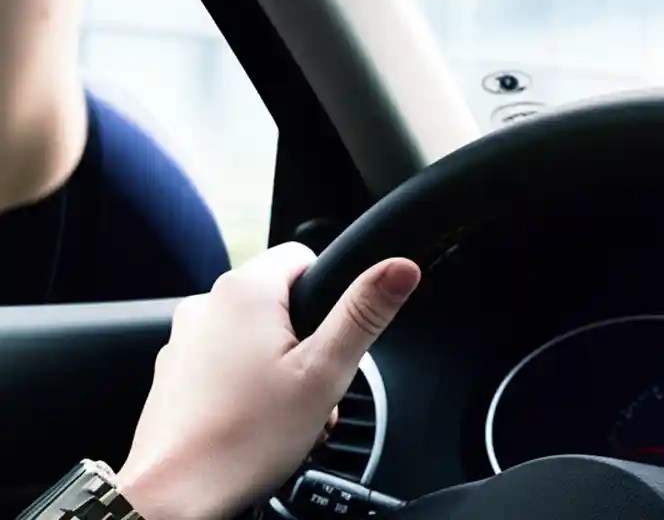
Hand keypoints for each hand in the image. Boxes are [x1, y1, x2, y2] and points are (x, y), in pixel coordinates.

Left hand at [115, 243, 421, 519]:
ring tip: (286, 414)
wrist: (174, 496)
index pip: (304, 257)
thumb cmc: (244, 439)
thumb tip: (399, 268)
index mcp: (244, 291)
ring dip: (281, 368)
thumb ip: (364, 314)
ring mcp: (185, 340)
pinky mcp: (175, 373)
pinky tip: (256, 422)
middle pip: (281, 303)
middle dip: (308, 342)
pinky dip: (248, 386)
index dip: (330, 296)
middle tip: (313, 389)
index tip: (332, 339)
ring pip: (255, 336)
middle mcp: (207, 305)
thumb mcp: (324, 372)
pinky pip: (226, 363)